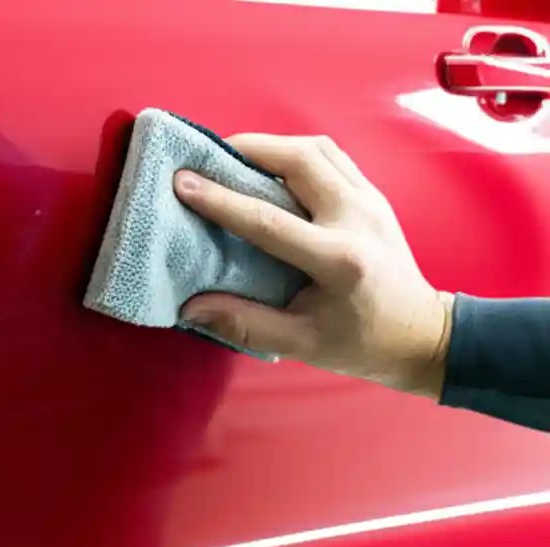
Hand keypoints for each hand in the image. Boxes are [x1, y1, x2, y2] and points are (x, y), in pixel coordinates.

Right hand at [173, 134, 452, 398]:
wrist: (420, 333)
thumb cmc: (359, 343)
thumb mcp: (300, 344)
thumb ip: (244, 324)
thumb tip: (190, 307)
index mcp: (339, 260)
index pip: (268, 220)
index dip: (220, 199)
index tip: (182, 181)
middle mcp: (357, 219)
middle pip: (299, 160)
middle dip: (247, 149)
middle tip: (206, 158)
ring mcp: (370, 201)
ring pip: (316, 149)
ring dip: (271, 146)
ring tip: (233, 158)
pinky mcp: (372, 195)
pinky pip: (330, 157)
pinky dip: (294, 153)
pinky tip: (270, 166)